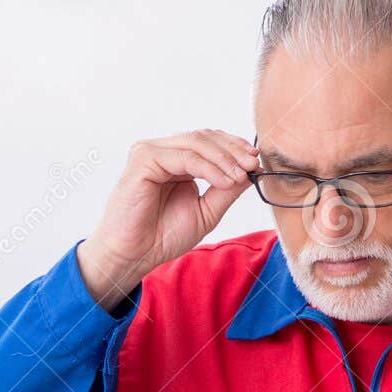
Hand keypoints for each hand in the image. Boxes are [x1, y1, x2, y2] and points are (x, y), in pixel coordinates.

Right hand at [77, 130, 255, 310]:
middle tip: (253, 163)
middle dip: (233, 150)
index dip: (234, 147)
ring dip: (224, 158)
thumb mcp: (206, 211)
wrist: (134, 255)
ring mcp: (150, 152)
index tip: (256, 160)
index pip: (209, 141)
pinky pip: (184, 157)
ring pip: (196, 143)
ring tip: (241, 175)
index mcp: (175, 160)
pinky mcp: (143, 159)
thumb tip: (251, 170)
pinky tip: (224, 180)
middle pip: (204, 137)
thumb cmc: (162, 236)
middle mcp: (162, 151)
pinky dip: (209, 168)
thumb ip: (226, 189)